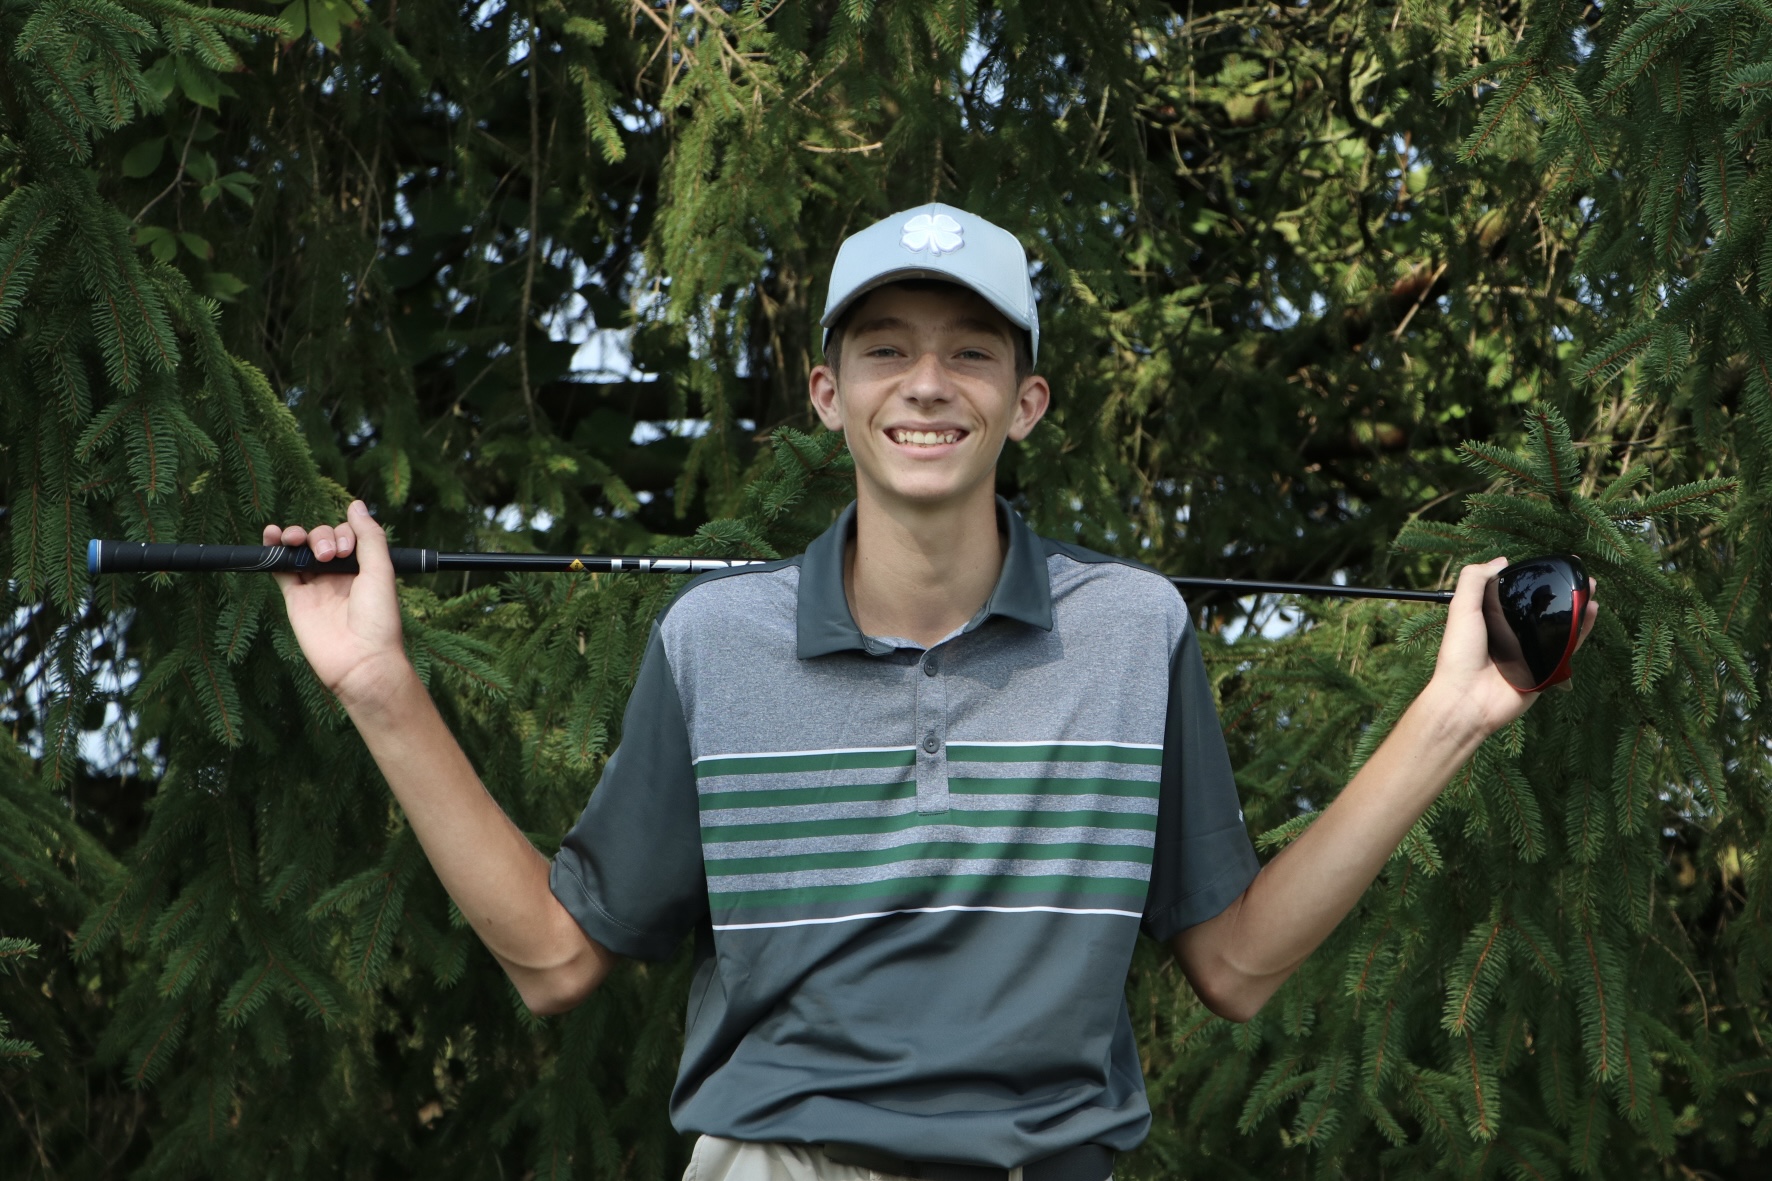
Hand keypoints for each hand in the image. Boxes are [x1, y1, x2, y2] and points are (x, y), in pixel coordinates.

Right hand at [264, 500, 410, 711]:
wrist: (359, 660)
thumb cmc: (377, 619)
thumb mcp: (380, 571)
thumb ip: (369, 538)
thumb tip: (356, 504)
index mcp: (363, 568)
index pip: (348, 535)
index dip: (344, 532)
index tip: (346, 549)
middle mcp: (339, 575)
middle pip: (322, 539)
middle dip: (322, 537)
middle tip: (329, 556)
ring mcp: (316, 586)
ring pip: (300, 550)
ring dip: (296, 536)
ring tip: (295, 539)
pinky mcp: (296, 598)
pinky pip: (281, 570)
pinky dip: (273, 551)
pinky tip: (271, 536)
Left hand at [1429, 556, 1599, 736]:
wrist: (1468, 698)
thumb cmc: (1460, 654)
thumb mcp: (1461, 610)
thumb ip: (1473, 581)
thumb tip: (1501, 560)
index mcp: (1493, 618)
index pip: (1518, 594)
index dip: (1535, 578)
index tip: (1553, 563)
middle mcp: (1514, 632)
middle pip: (1543, 607)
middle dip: (1563, 590)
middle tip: (1579, 571)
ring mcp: (1532, 650)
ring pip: (1560, 624)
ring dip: (1578, 605)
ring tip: (1590, 586)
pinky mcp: (1547, 668)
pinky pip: (1569, 647)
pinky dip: (1582, 629)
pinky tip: (1591, 611)